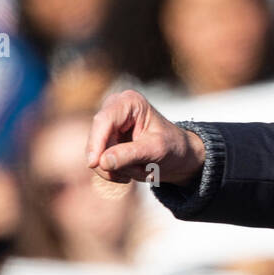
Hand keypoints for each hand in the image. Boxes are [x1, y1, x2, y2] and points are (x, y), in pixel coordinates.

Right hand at [86, 90, 205, 186]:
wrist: (179, 154)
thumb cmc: (173, 146)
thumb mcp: (156, 150)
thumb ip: (130, 154)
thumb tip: (102, 162)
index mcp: (130, 102)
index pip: (104, 120)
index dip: (96, 142)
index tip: (94, 164)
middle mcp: (114, 109)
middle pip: (97, 139)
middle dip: (115, 161)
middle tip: (140, 172)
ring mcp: (107, 126)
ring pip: (96, 154)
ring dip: (117, 169)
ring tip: (142, 170)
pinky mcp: (104, 141)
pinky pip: (99, 162)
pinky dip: (114, 171)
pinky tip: (132, 172)